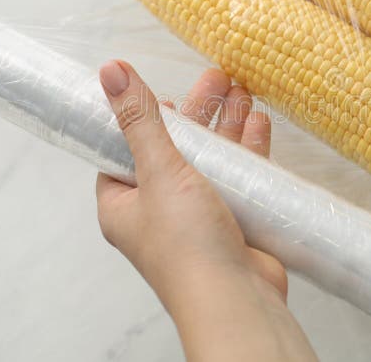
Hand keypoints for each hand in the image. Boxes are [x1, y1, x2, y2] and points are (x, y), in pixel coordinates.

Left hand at [96, 60, 315, 360]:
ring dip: (226, 126)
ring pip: (211, 160)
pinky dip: (247, 150)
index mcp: (124, 204)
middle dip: (197, 113)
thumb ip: (140, 120)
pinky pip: (238, 177)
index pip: (125, 150)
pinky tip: (258, 123)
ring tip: (241, 90)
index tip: (163, 91)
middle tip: (216, 78)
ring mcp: (198, 217)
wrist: (235, 300)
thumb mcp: (158, 170)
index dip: (142, 119)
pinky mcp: (233, 222)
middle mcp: (159, 211)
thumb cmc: (186, 247)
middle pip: (175, 148)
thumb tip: (111, 71)